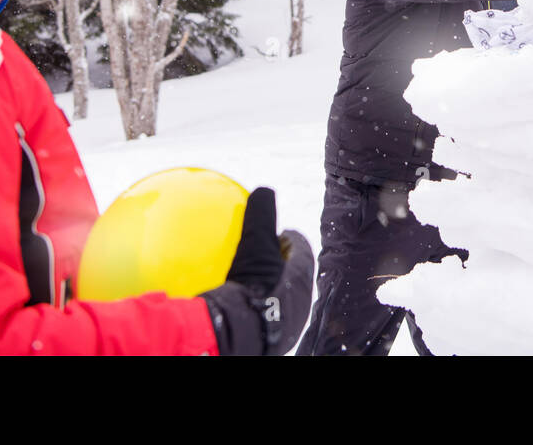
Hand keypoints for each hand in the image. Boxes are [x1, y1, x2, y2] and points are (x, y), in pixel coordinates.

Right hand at [201, 188, 314, 354]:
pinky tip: (229, 302)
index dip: (291, 240)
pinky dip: (251, 305)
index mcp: (302, 280)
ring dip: (268, 287)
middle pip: (293, 277)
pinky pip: (260, 316)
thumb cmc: (248, 286)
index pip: (302, 253)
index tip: (279, 233)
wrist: (234, 334)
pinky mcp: (269, 342)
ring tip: (248, 278)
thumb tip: (264, 189)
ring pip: (279, 300)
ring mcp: (286, 327)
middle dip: (281, 264)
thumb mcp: (254, 244)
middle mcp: (300, 306)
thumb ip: (260, 216)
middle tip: (264, 253)